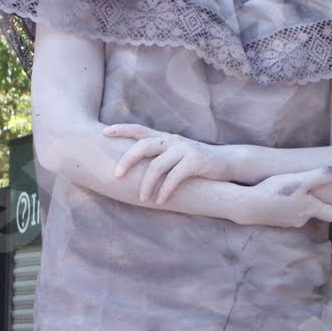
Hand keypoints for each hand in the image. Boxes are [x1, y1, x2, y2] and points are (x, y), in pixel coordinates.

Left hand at [104, 123, 237, 202]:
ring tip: (142, 199)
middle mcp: (172, 140)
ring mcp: (184, 150)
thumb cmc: (197, 163)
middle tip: (115, 175)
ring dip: (147, 184)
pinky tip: (160, 201)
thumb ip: (159, 156)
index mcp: (165, 138)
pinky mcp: (195, 162)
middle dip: (127, 160)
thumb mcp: (176, 155)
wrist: (227, 162)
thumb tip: (134, 168)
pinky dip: (165, 190)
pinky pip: (174, 177)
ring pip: (157, 166)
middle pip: (143, 146)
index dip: (122, 129)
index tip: (104, 132)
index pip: (139, 130)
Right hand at [245, 168, 331, 227]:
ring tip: (303, 193)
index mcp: (311, 209)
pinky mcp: (275, 220)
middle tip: (325, 195)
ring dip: (304, 205)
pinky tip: (283, 198)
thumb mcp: (300, 180)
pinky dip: (290, 206)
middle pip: (317, 213)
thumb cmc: (276, 192)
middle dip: (321, 206)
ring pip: (302, 213)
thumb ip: (319, 176)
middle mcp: (301, 219)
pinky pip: (288, 213)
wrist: (249, 205)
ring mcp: (287, 221)